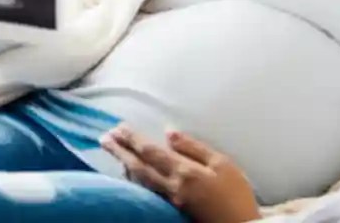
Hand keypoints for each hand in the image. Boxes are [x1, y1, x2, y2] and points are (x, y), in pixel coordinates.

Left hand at [101, 125, 260, 222]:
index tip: (118, 128)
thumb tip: (169, 132)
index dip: (133, 139)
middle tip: (104, 138)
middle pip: (138, 167)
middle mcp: (170, 187)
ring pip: (139, 182)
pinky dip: (135, 180)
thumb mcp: (223, 164)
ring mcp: (168, 201)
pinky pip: (146, 191)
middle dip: (119, 151)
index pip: (151, 152)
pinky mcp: (171, 210)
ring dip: (124, 164)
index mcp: (184, 172)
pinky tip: (131, 173)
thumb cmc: (236, 194)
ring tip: (114, 151)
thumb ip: (194, 148)